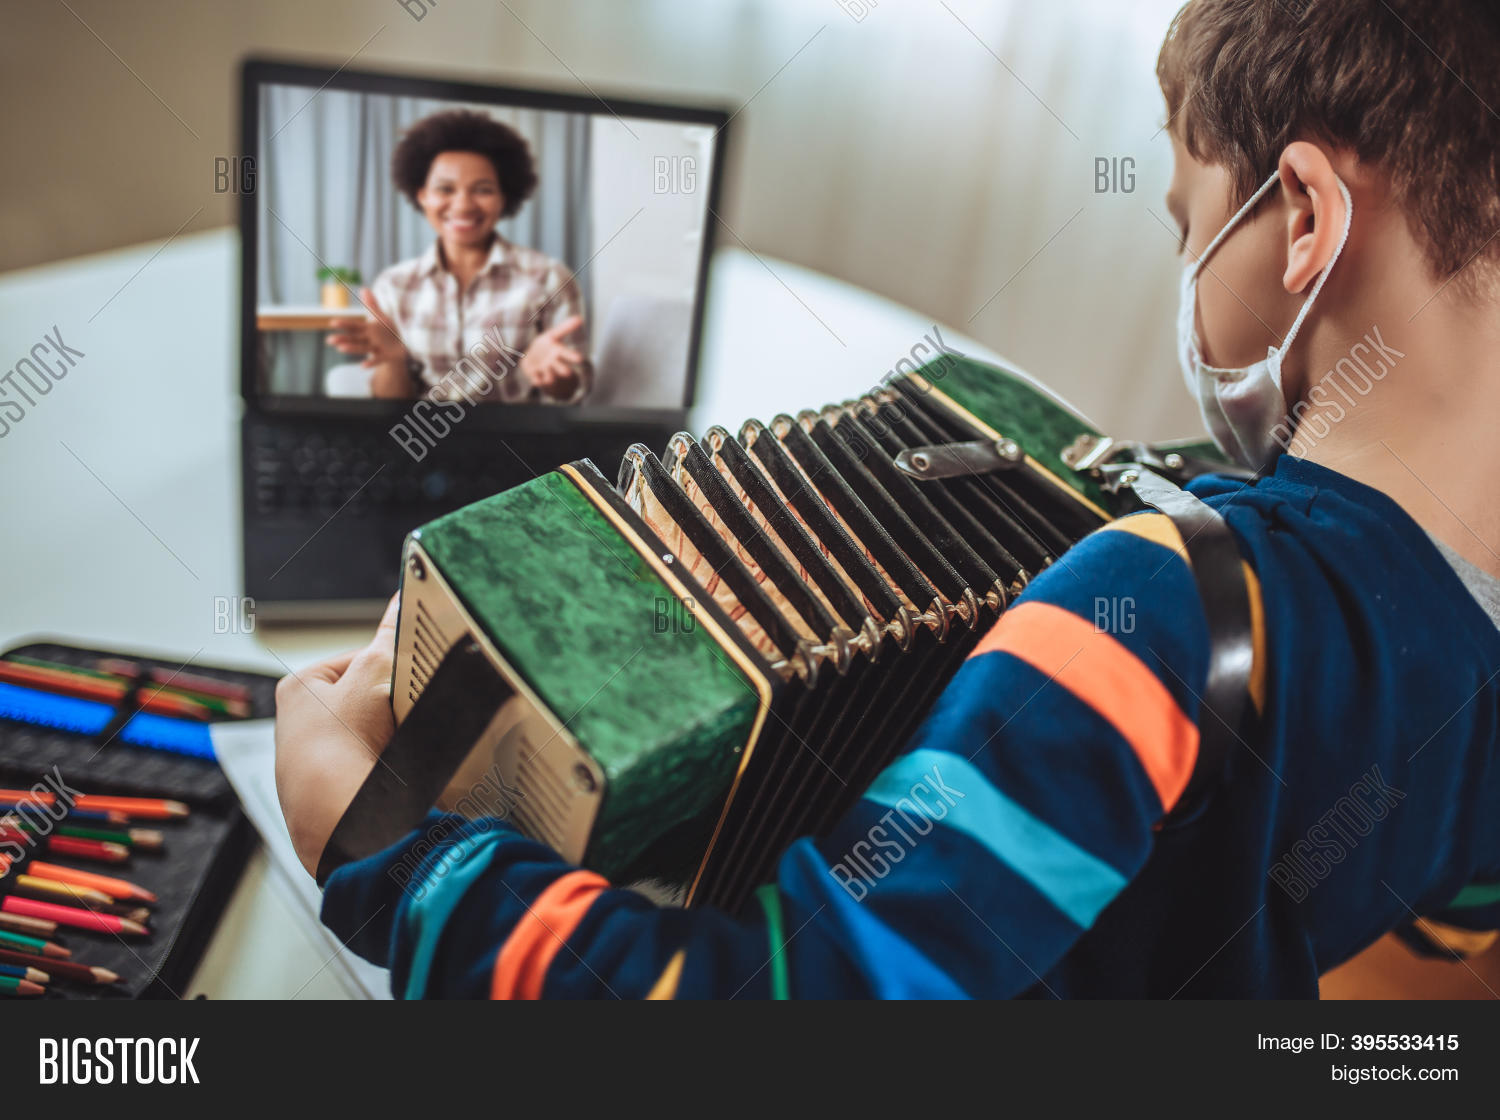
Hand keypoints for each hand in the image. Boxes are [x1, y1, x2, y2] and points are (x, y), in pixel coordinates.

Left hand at [275, 595, 399, 876]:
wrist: (339, 820)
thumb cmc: (339, 747)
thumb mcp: (374, 675)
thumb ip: (390, 636)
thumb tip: (400, 600)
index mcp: (298, 690)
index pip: (357, 661)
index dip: (390, 666)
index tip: (410, 676)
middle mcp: (296, 727)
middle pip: (365, 701)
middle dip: (390, 707)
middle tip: (409, 714)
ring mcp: (311, 767)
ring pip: (370, 739)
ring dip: (390, 742)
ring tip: (403, 748)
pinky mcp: (329, 798)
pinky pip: (369, 773)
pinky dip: (385, 773)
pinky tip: (395, 775)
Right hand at [326, 289, 409, 370]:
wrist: (401, 348)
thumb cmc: (388, 332)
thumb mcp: (381, 317)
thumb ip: (372, 305)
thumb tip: (363, 288)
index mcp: (367, 329)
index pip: (354, 326)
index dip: (344, 324)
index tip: (332, 322)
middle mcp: (369, 339)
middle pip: (354, 339)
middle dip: (343, 339)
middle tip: (329, 340)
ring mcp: (377, 349)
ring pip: (363, 348)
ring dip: (352, 348)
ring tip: (340, 349)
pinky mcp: (385, 357)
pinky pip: (377, 360)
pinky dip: (370, 362)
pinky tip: (362, 366)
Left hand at [520, 314, 584, 399]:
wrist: (533, 359)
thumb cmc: (547, 346)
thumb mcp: (554, 335)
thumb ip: (566, 328)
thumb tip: (580, 318)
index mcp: (558, 352)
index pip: (566, 353)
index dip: (572, 356)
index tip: (580, 359)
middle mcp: (553, 363)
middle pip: (560, 367)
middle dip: (563, 369)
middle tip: (567, 373)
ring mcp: (544, 370)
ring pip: (549, 376)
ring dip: (550, 376)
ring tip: (550, 378)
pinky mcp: (534, 375)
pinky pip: (536, 379)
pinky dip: (537, 380)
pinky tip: (537, 381)